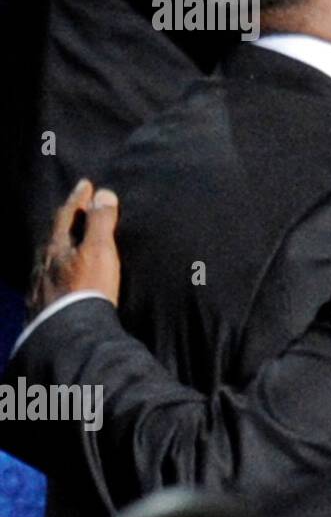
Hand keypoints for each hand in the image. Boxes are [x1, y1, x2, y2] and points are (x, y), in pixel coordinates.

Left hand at [29, 178, 121, 314]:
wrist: (71, 333)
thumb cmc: (88, 288)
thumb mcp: (100, 250)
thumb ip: (102, 222)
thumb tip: (103, 193)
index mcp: (56, 248)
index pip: (65, 216)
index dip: (77, 199)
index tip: (86, 183)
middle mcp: (42, 265)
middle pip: (52, 238)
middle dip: (65, 224)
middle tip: (75, 214)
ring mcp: (39, 288)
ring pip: (47, 262)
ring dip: (58, 252)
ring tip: (67, 249)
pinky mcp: (41, 310)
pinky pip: (46, 285)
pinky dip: (55, 277)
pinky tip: (58, 284)